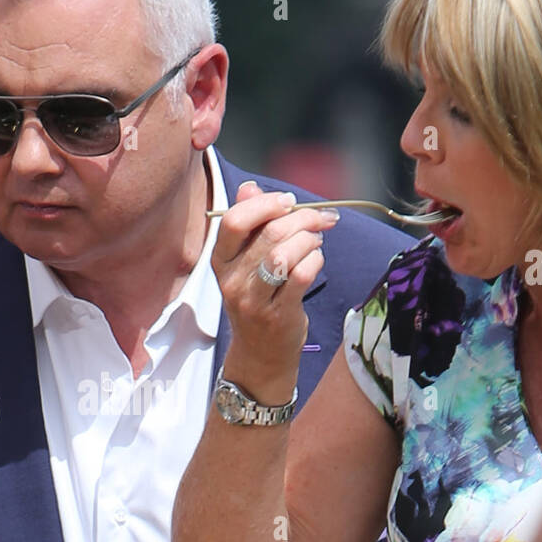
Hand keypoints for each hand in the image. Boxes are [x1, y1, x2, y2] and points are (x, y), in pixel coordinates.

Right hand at [212, 182, 337, 402]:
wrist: (261, 354)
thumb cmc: (257, 299)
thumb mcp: (244, 262)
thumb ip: (248, 224)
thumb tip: (250, 187)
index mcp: (220, 261)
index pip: (234, 220)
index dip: (265, 204)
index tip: (289, 202)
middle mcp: (231, 280)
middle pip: (270, 233)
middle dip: (303, 219)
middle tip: (320, 219)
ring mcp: (253, 300)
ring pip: (285, 253)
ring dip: (310, 240)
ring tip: (316, 242)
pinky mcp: (278, 314)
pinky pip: (302, 275)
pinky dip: (316, 261)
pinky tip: (316, 261)